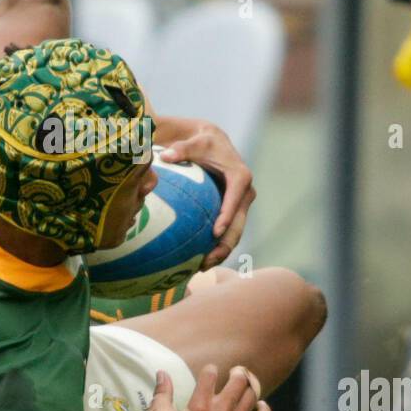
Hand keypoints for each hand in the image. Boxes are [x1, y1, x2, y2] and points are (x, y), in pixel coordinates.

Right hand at [150, 364, 270, 410]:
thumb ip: (162, 394)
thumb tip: (162, 373)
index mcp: (200, 405)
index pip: (211, 373)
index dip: (210, 370)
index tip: (210, 373)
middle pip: (239, 380)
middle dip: (238, 373)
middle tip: (236, 373)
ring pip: (251, 396)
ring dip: (249, 388)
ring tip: (246, 388)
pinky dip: (263, 409)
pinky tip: (259, 406)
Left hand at [160, 123, 254, 267]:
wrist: (214, 142)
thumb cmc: (202, 143)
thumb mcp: (194, 143)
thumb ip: (181, 149)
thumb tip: (165, 156)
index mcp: (240, 177)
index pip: (235, 200)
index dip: (227, 217)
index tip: (215, 233)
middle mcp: (245, 193)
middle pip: (238, 224)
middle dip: (225, 245)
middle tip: (206, 261)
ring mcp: (240, 205)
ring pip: (234, 233)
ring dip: (221, 252)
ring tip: (201, 267)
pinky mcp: (233, 212)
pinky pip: (227, 232)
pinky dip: (215, 247)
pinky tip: (197, 261)